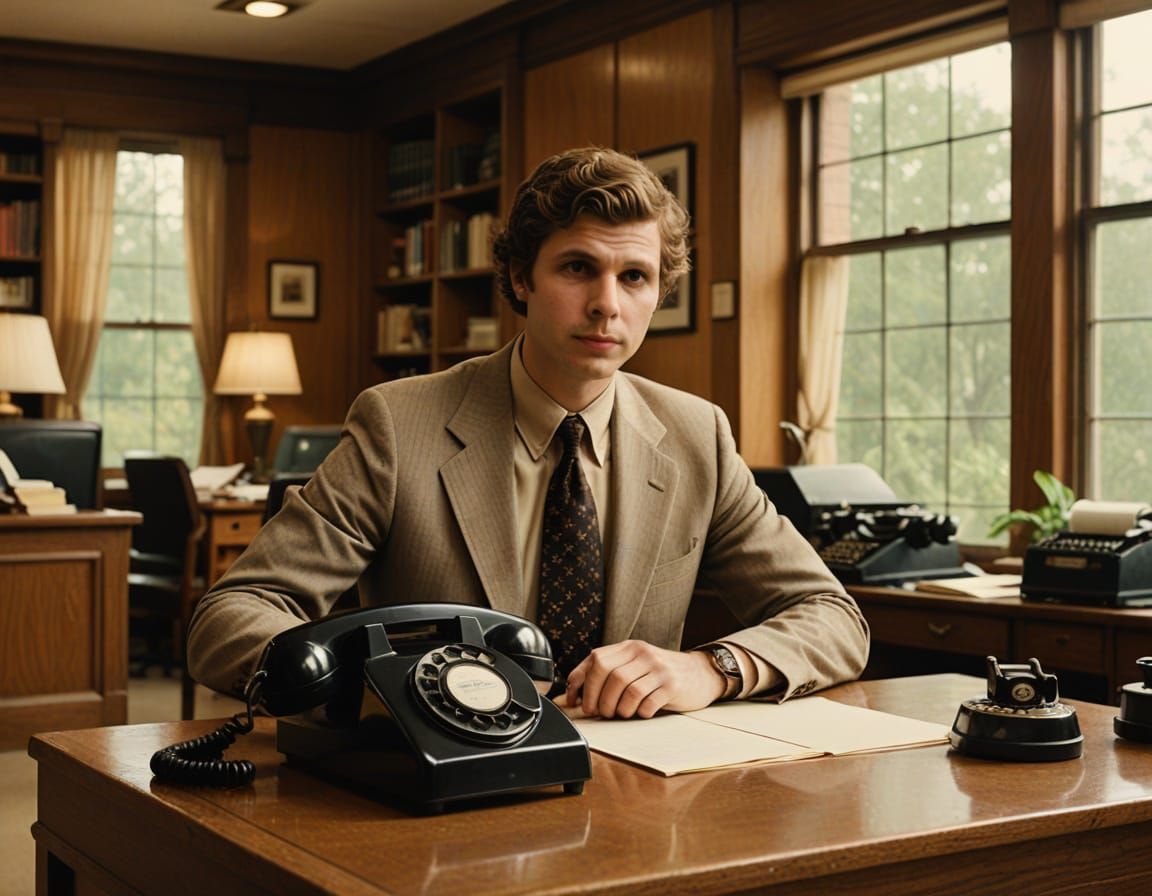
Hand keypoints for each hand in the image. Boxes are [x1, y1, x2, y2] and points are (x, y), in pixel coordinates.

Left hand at [562, 640, 726, 718]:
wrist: (700, 674)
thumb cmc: (661, 674)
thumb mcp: (635, 665)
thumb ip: (609, 672)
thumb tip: (575, 693)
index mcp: (629, 647)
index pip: (595, 659)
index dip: (580, 682)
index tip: (575, 701)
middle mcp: (642, 653)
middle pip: (608, 674)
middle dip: (597, 698)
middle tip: (599, 712)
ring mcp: (659, 668)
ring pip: (626, 689)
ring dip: (618, 709)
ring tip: (621, 714)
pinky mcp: (672, 685)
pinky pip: (647, 702)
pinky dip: (639, 712)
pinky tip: (641, 712)